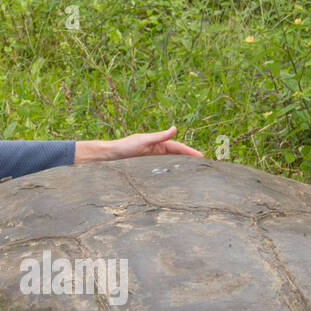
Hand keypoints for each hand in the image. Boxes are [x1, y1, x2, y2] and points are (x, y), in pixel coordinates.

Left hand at [74, 126, 203, 163]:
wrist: (108, 157)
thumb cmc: (124, 147)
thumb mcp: (143, 140)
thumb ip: (159, 136)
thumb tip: (175, 129)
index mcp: (156, 143)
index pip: (177, 147)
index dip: (189, 152)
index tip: (201, 157)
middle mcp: (155, 151)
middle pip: (176, 156)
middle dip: (189, 160)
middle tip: (203, 167)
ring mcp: (151, 161)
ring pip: (170, 164)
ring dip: (180, 168)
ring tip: (193, 175)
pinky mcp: (145, 169)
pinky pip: (161, 171)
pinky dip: (169, 175)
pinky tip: (174, 182)